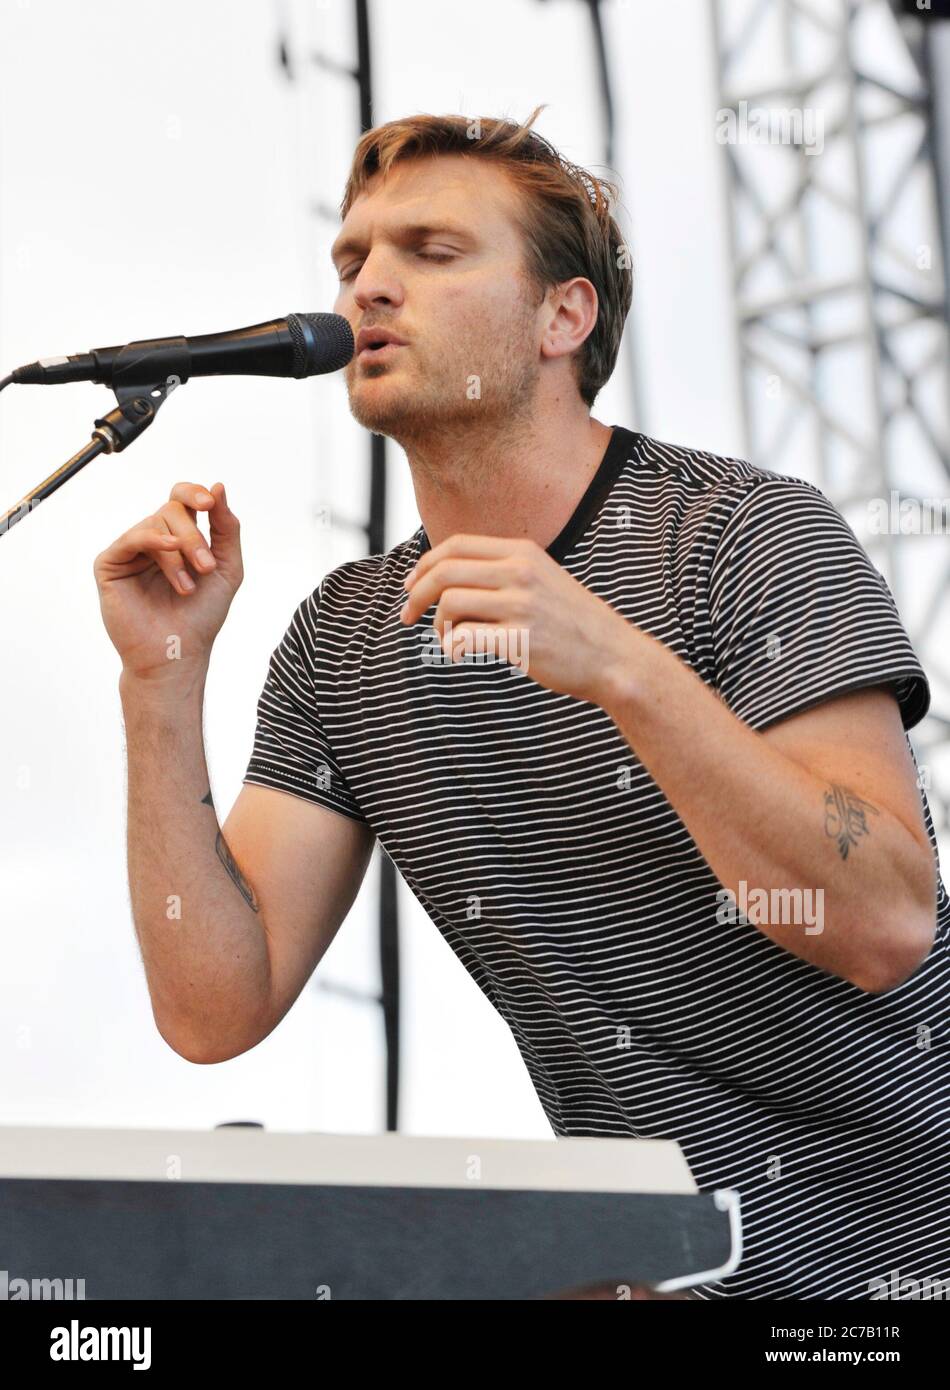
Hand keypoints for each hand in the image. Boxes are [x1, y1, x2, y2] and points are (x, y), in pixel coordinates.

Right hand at [93, 480, 242, 681]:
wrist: (178, 653)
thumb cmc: (201, 616)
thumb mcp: (227, 568)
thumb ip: (226, 528)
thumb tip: (218, 486)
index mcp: (180, 538)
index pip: (183, 499)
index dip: (195, 493)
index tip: (210, 504)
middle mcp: (154, 541)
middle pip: (172, 510)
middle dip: (194, 537)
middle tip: (206, 568)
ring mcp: (131, 552)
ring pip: (155, 524)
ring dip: (179, 553)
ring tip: (188, 586)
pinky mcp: (110, 565)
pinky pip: (130, 538)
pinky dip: (152, 539)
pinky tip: (168, 547)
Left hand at [400, 533, 637, 704]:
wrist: (614, 657)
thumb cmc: (573, 624)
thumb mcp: (543, 580)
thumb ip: (504, 572)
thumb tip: (447, 579)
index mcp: (524, 552)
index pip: (457, 545)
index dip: (425, 564)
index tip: (411, 586)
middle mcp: (521, 572)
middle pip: (445, 571)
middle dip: (416, 594)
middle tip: (407, 616)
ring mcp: (521, 605)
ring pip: (450, 603)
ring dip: (438, 625)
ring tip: (448, 639)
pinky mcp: (520, 639)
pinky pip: (464, 636)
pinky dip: (451, 646)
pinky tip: (459, 654)